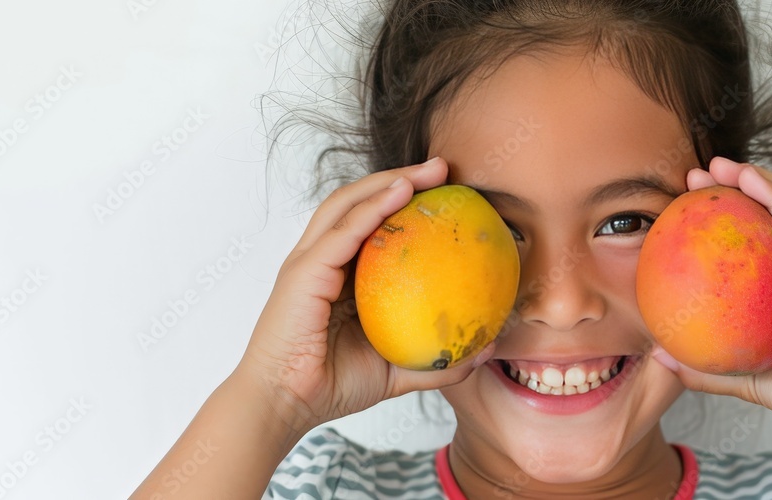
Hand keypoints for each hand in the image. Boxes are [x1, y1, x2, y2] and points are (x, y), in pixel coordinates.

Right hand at [238, 157, 494, 433]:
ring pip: (348, 205)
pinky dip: (371, 209)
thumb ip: (437, 361)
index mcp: (339, 275)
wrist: (285, 405)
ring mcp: (309, 262)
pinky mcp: (303, 272)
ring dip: (388, 181)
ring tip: (428, 172)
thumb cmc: (332, 386)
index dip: (406, 202)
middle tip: (444, 168)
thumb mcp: (396, 371)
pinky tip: (400, 193)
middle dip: (401, 178)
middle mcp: (321, 260)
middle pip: (359, 202)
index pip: (372, 223)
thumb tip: (485, 350)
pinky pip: (341, 233)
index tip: (448, 192)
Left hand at [652, 156, 771, 433]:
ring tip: (723, 165)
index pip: (756, 238)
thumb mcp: (740, 375)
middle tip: (698, 175)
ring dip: (757, 180)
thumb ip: (701, 367)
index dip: (725, 215)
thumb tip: (656, 354)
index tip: (687, 201)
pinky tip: (752, 181)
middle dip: (737, 186)